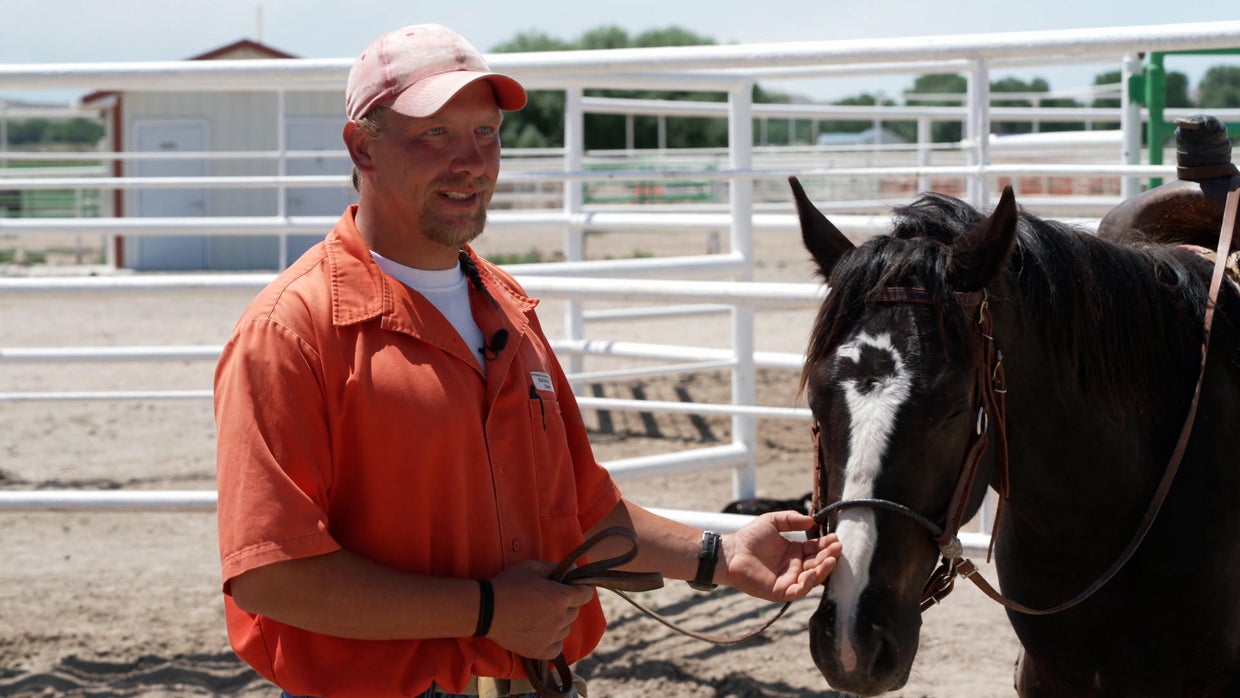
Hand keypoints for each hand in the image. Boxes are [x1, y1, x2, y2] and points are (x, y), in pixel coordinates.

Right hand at [485, 560, 595, 658]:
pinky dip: (553, 641)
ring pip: (566, 629)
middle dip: (566, 604)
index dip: (579, 589)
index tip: (571, 588)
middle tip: (548, 600)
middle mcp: (560, 619)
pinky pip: (557, 648)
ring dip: (559, 622)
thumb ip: (556, 568)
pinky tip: (543, 634)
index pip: (585, 594)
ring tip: (541, 616)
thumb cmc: (508, 585)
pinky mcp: (539, 651)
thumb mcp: (532, 568)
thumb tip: (574, 569)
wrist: (485, 610)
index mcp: (561, 597)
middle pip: (574, 611)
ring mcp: (551, 637)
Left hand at [721, 511, 841, 601]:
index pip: (816, 549)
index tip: (836, 537)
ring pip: (812, 578)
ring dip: (823, 569)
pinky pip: (798, 590)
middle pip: (817, 563)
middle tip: (837, 546)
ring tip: (831, 558)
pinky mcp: (780, 591)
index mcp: (794, 552)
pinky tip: (813, 571)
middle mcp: (794, 567)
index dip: (826, 545)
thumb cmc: (749, 537)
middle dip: (829, 555)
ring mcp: (788, 580)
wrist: (731, 552)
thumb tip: (812, 521)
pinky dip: (808, 583)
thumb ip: (792, 520)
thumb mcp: (773, 522)